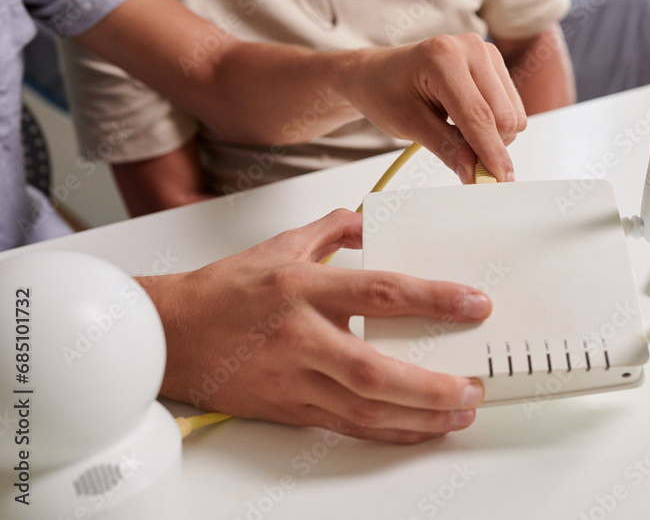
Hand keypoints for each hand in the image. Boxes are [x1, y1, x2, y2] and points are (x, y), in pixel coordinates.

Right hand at [141, 209, 491, 443]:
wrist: (170, 337)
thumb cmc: (222, 293)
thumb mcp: (279, 247)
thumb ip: (332, 229)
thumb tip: (371, 222)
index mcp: (301, 289)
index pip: (380, 293)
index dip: (434, 298)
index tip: (475, 303)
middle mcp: (300, 337)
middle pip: (374, 369)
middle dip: (431, 384)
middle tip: (472, 385)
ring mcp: (294, 379)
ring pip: (364, 409)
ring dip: (419, 416)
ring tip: (460, 411)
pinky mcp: (290, 407)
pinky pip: (348, 426)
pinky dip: (389, 431)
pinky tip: (419, 427)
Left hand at [343, 33, 527, 183]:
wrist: (378, 73)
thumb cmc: (385, 92)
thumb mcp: (408, 124)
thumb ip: (446, 148)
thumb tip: (475, 174)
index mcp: (444, 56)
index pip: (478, 116)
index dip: (490, 153)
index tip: (498, 182)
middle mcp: (472, 48)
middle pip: (505, 117)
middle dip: (489, 146)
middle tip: (458, 154)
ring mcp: (487, 53)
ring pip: (514, 115)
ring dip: (493, 136)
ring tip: (456, 130)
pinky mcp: (496, 64)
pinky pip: (513, 108)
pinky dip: (495, 125)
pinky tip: (467, 120)